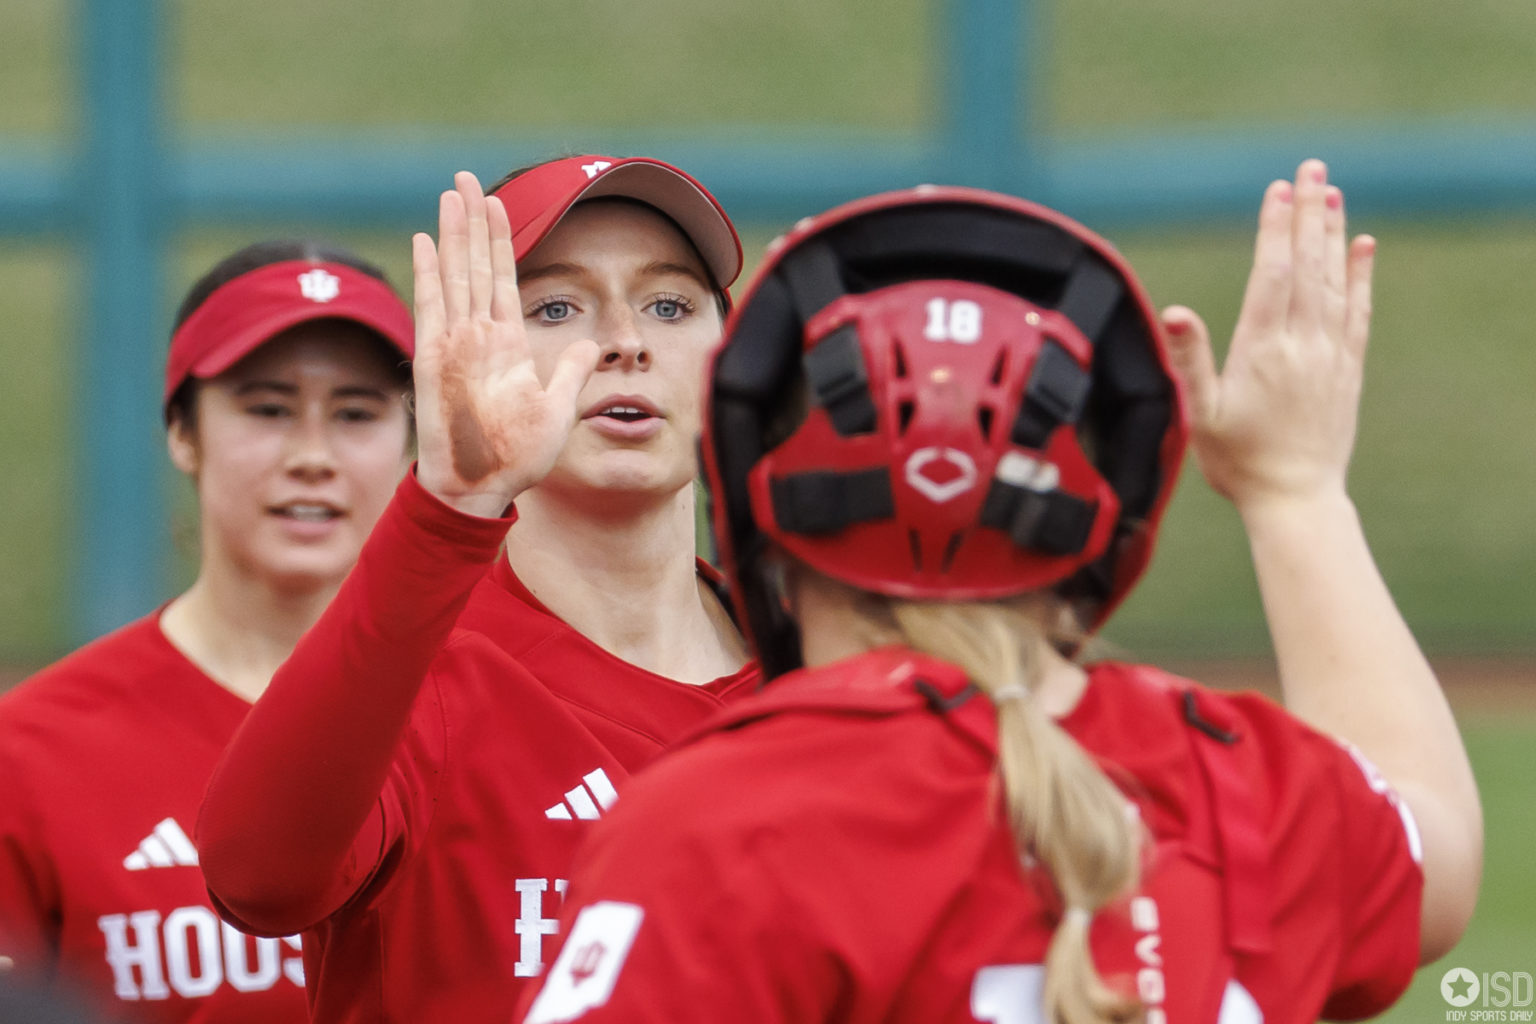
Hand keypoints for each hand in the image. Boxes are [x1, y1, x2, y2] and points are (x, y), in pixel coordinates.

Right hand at [411, 172, 598, 516]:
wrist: (481, 487)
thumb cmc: (518, 456)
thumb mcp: (559, 409)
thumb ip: (571, 372)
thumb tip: (592, 344)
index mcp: (507, 344)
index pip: (504, 278)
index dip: (503, 240)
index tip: (502, 203)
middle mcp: (478, 336)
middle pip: (475, 264)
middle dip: (474, 220)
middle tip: (468, 178)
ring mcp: (454, 343)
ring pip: (454, 273)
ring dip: (453, 233)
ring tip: (452, 193)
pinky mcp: (434, 358)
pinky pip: (430, 307)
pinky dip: (427, 273)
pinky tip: (424, 240)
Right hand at [1161, 159, 1374, 513]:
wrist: (1295, 499)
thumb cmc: (1238, 462)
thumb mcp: (1202, 414)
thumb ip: (1190, 359)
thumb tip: (1174, 313)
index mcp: (1263, 349)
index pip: (1273, 273)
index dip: (1275, 228)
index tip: (1277, 189)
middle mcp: (1302, 344)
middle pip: (1309, 264)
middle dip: (1308, 213)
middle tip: (1311, 169)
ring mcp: (1330, 354)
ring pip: (1333, 280)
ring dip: (1333, 233)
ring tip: (1332, 193)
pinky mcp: (1346, 368)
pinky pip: (1357, 311)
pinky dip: (1360, 275)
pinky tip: (1363, 246)